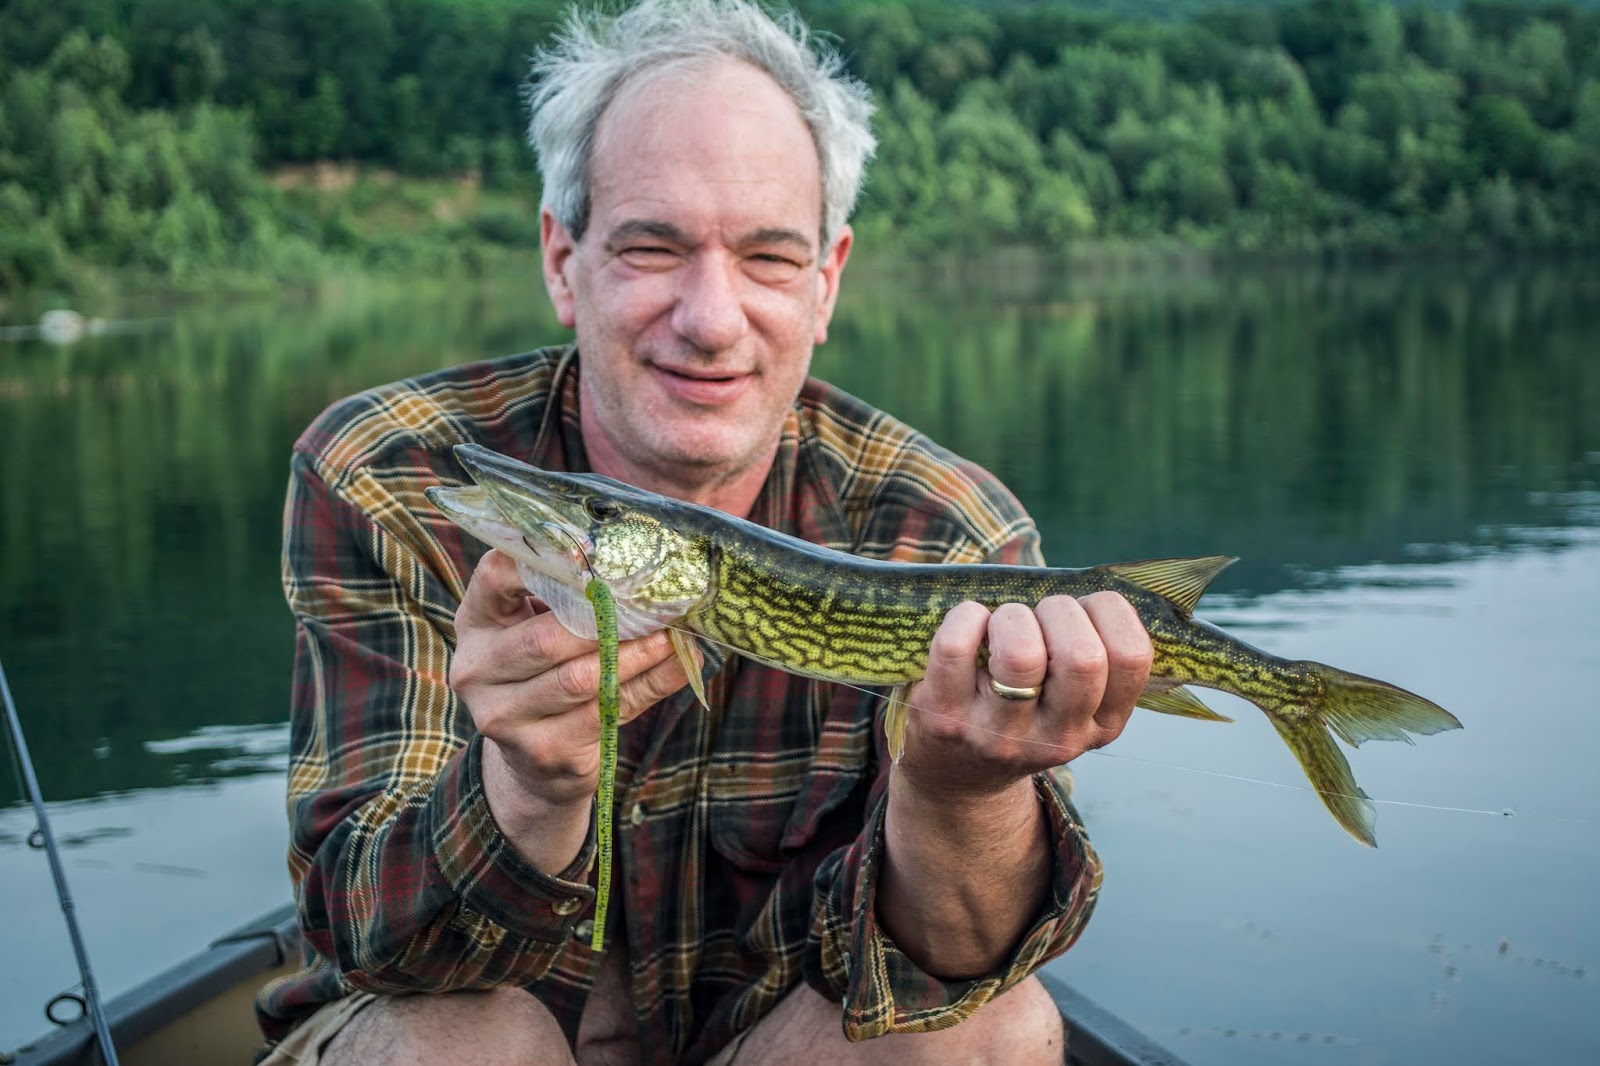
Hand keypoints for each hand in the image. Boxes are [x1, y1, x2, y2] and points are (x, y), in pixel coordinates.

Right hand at [449, 550, 693, 867]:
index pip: (496, 576)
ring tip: (672, 635)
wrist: (532, 758)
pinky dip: (650, 685)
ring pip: (580, 679)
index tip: (594, 552)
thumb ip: (566, 596)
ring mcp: (504, 716)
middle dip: (608, 619)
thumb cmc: (544, 672)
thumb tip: (638, 564)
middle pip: (546, 638)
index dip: (542, 559)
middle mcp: (476, 670)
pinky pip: (606, 713)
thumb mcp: (534, 628)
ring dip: (636, 654)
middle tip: (656, 602)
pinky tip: (677, 666)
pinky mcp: (542, 751)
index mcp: (475, 623)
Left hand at [897, 593, 1151, 801]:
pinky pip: (955, 646)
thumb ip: (1097, 656)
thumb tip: (1096, 598)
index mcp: (1103, 724)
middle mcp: (1058, 736)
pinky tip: (970, 626)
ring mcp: (999, 733)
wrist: (959, 774)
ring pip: (1020, 652)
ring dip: (1012, 615)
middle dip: (1060, 610)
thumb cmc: (1026, 711)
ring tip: (1004, 626)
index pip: (1131, 656)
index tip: (1084, 616)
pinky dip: (964, 617)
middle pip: (1081, 655)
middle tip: (1041, 619)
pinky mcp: (947, 719)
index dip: (1109, 614)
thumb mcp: (1078, 702)